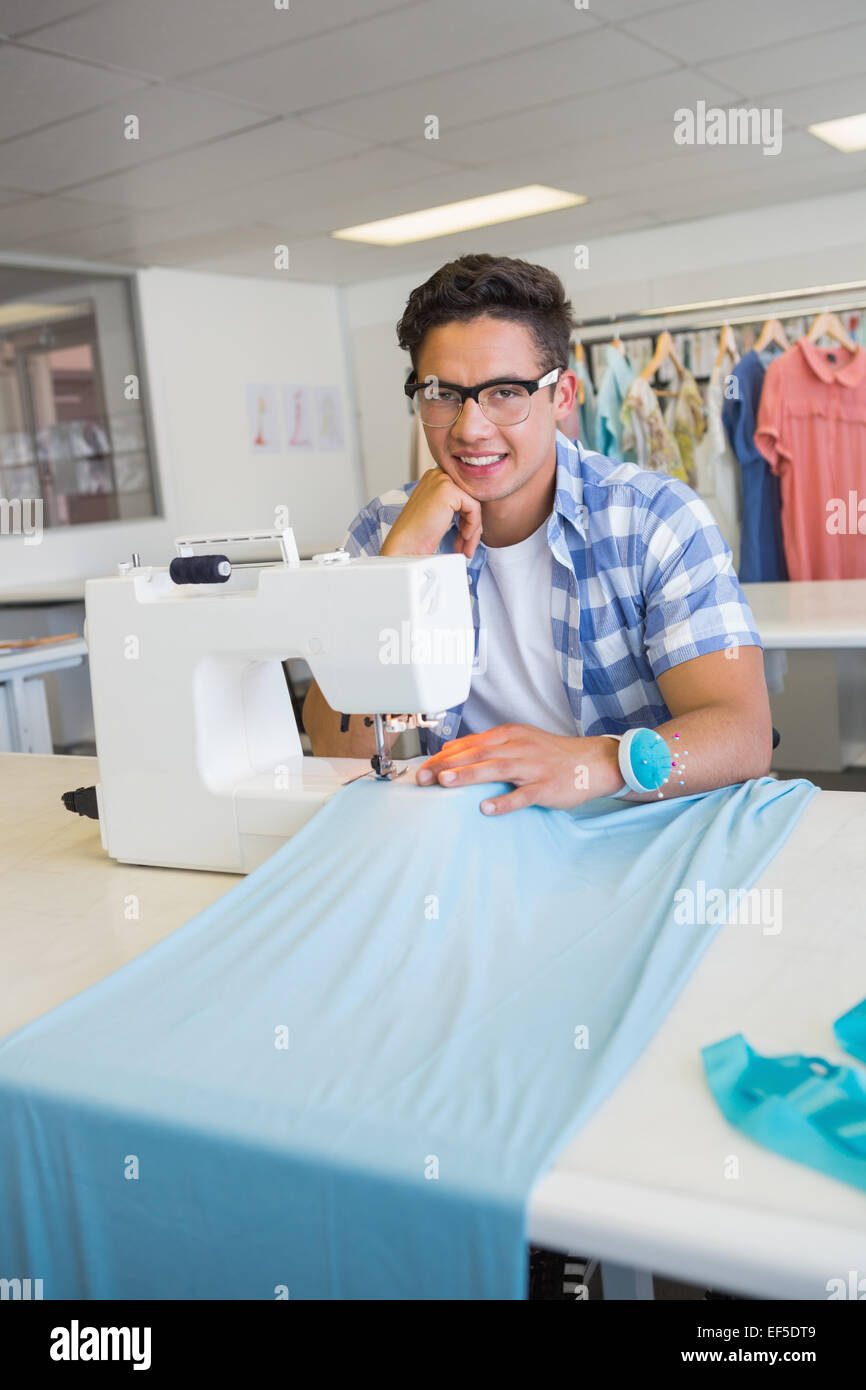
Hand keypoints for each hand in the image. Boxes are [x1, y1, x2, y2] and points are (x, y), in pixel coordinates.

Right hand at [380, 466, 481, 557]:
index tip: (465, 536)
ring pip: (474, 504)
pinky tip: (463, 538)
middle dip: (473, 524)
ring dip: (474, 530)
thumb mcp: (438, 513)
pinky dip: (473, 526)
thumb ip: (455, 505)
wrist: (405, 546)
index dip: (468, 517)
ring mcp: (442, 480)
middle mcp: (438, 474)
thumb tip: (477, 510)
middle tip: (466, 544)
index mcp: (435, 477)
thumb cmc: (418, 535)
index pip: (465, 493)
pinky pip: (474, 509)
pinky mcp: (448, 490)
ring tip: (465, 547)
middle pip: (471, 497)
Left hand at [414, 724, 622, 814]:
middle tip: (423, 776)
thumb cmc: (551, 754)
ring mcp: (533, 766)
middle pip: (477, 753)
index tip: (423, 767)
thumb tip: (451, 752)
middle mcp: (519, 747)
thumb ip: (487, 746)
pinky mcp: (547, 786)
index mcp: (510, 735)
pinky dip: (505, 802)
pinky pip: (524, 795)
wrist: (591, 762)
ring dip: (469, 775)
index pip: (470, 743)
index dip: (444, 756)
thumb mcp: (518, 741)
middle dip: (447, 765)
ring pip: (496, 769)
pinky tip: (487, 808)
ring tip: (446, 782)